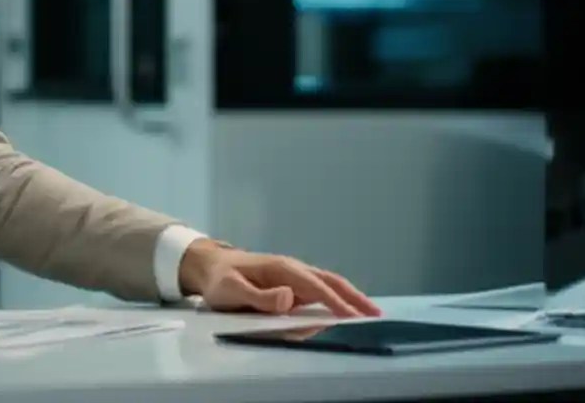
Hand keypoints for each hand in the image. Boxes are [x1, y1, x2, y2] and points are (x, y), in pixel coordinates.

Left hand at [179, 240, 381, 317]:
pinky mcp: (291, 285)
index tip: (353, 316)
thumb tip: (289, 298)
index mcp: (281, 269)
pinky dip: (335, 300)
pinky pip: (317, 293)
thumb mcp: (232, 290)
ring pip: (327, 286)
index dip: (335, 302)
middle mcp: (292, 270)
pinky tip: (344, 311)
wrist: (208, 267)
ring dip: (348, 299)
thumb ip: (258, 297)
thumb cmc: (219, 279)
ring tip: (367, 314)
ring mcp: (293, 277)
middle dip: (353, 297)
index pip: (315, 286)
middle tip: (376, 314)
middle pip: (330, 282)